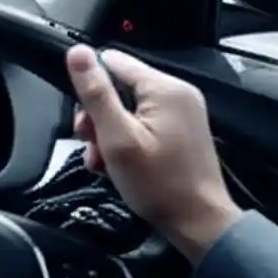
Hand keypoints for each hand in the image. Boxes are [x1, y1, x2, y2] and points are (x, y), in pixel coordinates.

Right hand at [66, 45, 239, 262]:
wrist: (199, 224)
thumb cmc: (159, 185)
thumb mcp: (118, 138)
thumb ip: (97, 94)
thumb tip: (78, 53)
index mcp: (164, 88)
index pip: (113, 61)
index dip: (91, 87)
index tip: (85, 120)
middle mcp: (177, 93)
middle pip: (120, 88)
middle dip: (99, 117)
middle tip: (94, 147)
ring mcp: (182, 113)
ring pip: (128, 110)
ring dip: (109, 134)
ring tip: (106, 162)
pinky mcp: (181, 131)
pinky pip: (143, 125)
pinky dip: (127, 142)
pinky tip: (120, 165)